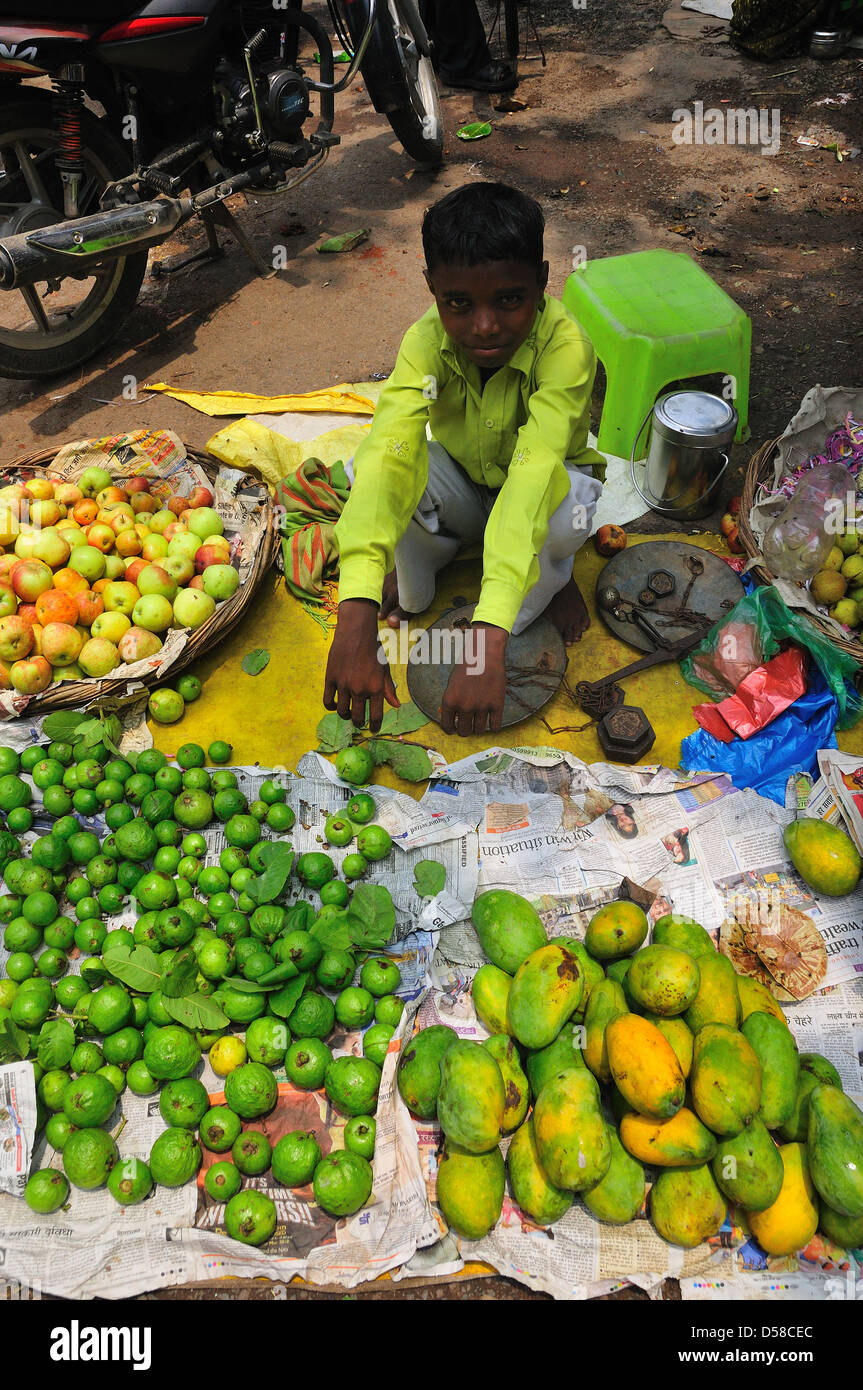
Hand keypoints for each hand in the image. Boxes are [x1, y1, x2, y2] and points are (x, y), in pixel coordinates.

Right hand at [323, 599, 399, 731]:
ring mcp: (344, 685)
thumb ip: (388, 689)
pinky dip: (331, 707)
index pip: (376, 716)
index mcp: (376, 688)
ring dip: (345, 715)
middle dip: (359, 723)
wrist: (356, 632)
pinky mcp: (330, 679)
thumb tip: (396, 706)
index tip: (373, 729)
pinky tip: (336, 704)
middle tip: (359, 721)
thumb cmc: (373, 650)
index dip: (375, 726)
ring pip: (342, 711)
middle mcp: (360, 689)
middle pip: (357, 718)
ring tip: (348, 712)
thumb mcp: (384, 669)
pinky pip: (328, 701)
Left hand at [440, 624, 506, 736]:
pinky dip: (494, 727)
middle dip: (465, 730)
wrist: (484, 653)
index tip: (454, 729)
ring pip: (480, 731)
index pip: (447, 726)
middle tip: (468, 726)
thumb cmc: (466, 666)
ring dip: (479, 729)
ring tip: (479, 723)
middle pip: (464, 731)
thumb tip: (452, 719)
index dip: (450, 730)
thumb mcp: (452, 684)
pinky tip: (492, 722)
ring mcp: (481, 707)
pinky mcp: (497, 705)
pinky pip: (496, 726)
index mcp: (450, 701)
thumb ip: (451, 702)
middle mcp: (464, 706)